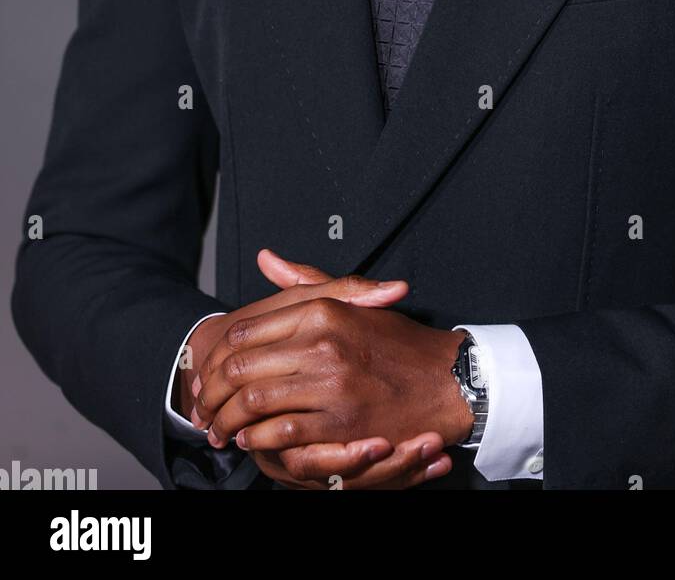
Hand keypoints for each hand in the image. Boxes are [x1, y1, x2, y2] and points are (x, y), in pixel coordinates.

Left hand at [192, 252, 473, 486]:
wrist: (444, 380)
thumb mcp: (351, 302)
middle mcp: (323, 342)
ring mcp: (331, 382)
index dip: (219, 356)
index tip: (211, 372)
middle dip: (214, 392)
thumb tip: (266, 259)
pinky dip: (258, 439)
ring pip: (254, 401)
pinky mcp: (339, 421)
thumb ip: (304, 281)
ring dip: (229, 420)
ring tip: (220, 427)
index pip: (247, 332)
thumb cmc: (395, 342)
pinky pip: (281, 431)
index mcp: (322, 310)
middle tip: (205, 406)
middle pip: (242, 368)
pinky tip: (252, 440)